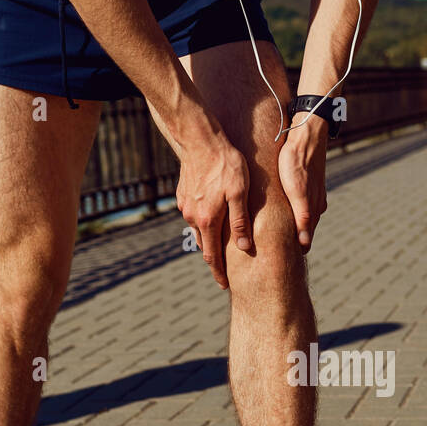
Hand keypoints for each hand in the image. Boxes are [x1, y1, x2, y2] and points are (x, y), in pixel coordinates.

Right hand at [175, 133, 251, 288]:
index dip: (219, 273)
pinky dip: (203, 224)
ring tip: (220, 249)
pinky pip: (194, 216)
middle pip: (204, 246)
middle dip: (214, 261)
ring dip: (208, 242)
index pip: (212, 256)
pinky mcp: (182, 196)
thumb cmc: (226, 164)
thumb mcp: (240, 192)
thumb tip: (244, 248)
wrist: (200, 140)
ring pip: (199, 231)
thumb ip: (240, 221)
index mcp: (207, 220)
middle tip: (225, 272)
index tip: (225, 285)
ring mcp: (185, 207)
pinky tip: (212, 222)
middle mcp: (193, 217)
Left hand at [278, 113, 328, 253]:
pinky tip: (289, 213)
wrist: (308, 133)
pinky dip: (296, 214)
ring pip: (304, 218)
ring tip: (281, 239)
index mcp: (312, 209)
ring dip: (295, 229)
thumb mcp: (297, 191)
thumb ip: (302, 217)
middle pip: (305, 231)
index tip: (283, 264)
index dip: (296, 251)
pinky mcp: (309, 183)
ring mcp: (314, 194)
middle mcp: (316, 204)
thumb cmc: (298, 161)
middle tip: (279, 256)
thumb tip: (304, 243)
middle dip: (294, 243)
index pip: (305, 239)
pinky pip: (303, 205)